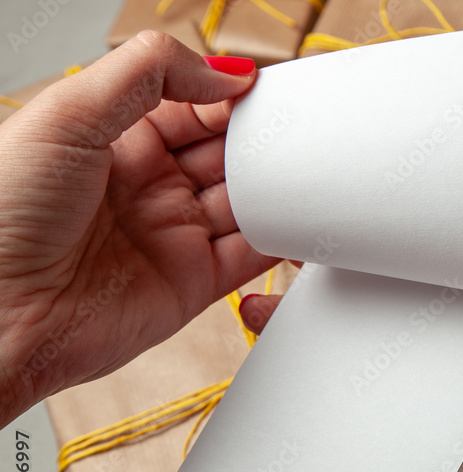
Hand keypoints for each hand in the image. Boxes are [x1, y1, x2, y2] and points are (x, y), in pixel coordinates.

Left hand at [0, 32, 275, 426]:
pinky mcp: (194, 283)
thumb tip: (224, 72)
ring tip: (308, 168)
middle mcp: (148, 186)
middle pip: (225, 151)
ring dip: (277, 184)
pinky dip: (284, 237)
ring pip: (247, 200)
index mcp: (113, 140)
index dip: (227, 93)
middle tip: (296, 127)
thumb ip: (148, 74)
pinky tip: (302, 216)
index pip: (190, 104)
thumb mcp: (66, 114)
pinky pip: (253, 254)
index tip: (264, 87)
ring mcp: (173, 234)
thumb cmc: (2, 218)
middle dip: (260, 138)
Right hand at [239, 206, 462, 471]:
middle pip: (453, 302)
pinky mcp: (436, 437)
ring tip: (308, 289)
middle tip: (346, 238)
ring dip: (371, 315)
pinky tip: (321, 355)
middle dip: (404, 270)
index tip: (426, 197)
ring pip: (418, 341)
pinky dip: (365, 370)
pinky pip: (399, 391)